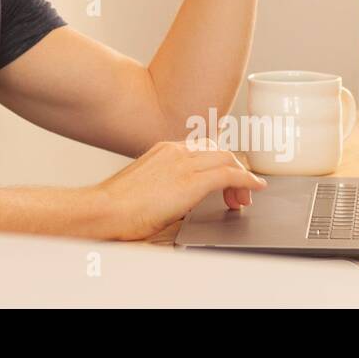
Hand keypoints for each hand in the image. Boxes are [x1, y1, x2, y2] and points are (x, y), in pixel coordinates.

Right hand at [95, 139, 267, 240]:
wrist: (104, 210)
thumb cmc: (117, 206)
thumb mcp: (145, 186)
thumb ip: (166, 184)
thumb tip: (181, 201)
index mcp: (164, 150)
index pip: (203, 148)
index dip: (221, 162)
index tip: (226, 181)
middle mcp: (175, 151)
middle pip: (219, 150)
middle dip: (234, 169)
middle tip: (237, 194)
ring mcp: (183, 164)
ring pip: (228, 159)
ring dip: (241, 177)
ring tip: (243, 198)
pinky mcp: (191, 182)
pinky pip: (229, 174)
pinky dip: (247, 179)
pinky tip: (254, 189)